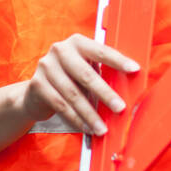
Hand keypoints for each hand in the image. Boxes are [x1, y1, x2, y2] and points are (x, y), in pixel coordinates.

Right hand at [18, 34, 139, 133]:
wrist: (36, 90)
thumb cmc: (69, 78)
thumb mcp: (85, 69)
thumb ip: (101, 73)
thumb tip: (128, 88)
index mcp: (77, 42)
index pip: (100, 51)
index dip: (118, 60)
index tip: (134, 69)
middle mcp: (60, 50)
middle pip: (86, 75)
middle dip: (105, 94)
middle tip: (120, 108)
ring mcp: (46, 67)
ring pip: (73, 94)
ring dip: (90, 114)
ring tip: (102, 128)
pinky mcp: (38, 85)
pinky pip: (61, 105)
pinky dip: (76, 119)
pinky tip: (86, 128)